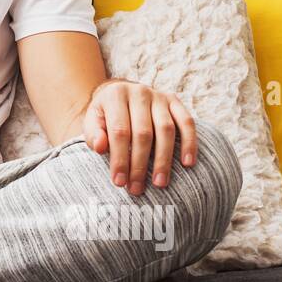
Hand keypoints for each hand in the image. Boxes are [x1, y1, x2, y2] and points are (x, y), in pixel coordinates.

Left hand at [82, 79, 196, 194]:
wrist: (119, 93)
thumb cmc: (105, 115)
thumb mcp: (92, 121)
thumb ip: (94, 135)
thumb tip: (101, 147)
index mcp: (115, 95)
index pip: (119, 131)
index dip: (120, 158)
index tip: (119, 182)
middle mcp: (139, 92)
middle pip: (143, 133)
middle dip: (139, 164)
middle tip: (137, 188)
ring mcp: (159, 96)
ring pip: (166, 130)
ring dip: (163, 159)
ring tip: (159, 183)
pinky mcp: (174, 101)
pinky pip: (187, 122)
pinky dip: (189, 143)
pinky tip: (187, 163)